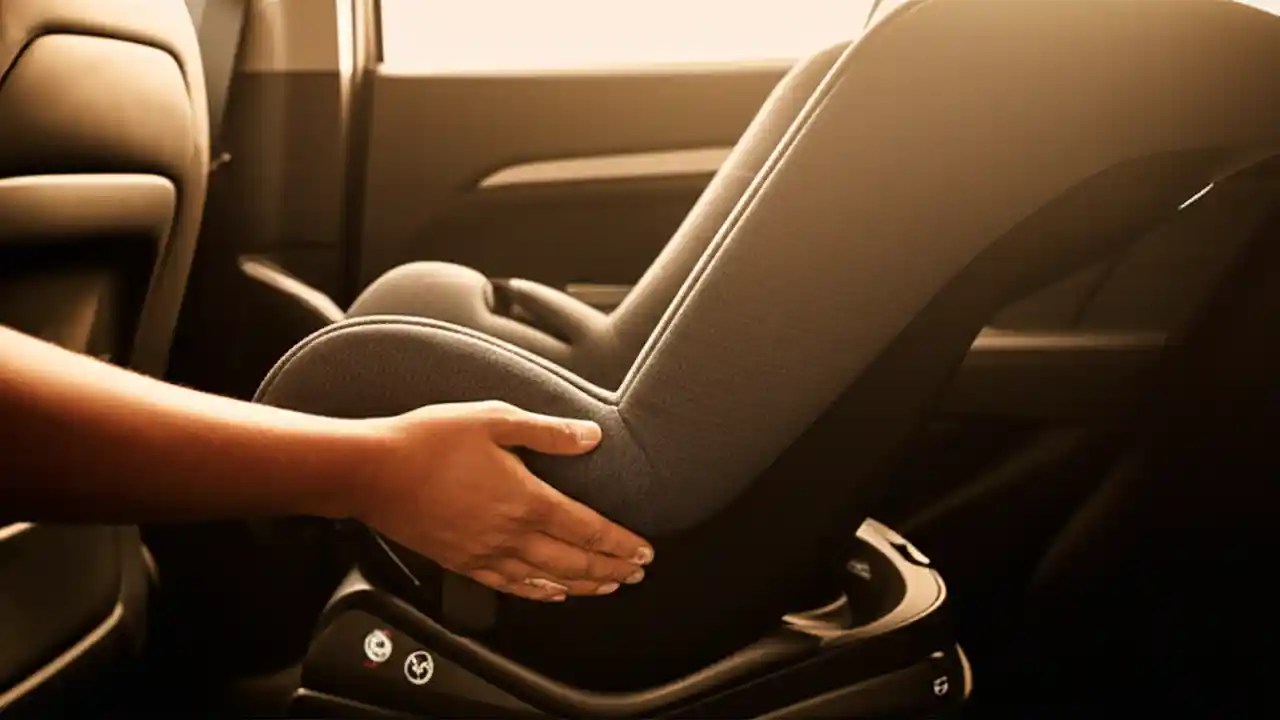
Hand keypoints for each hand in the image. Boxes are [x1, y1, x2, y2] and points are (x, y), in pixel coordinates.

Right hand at [356, 401, 653, 601]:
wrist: (372, 471)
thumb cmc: (429, 440)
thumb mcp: (494, 418)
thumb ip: (547, 431)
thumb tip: (591, 436)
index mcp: (525, 500)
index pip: (588, 529)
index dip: (620, 543)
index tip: (644, 551)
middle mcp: (510, 534)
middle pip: (575, 561)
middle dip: (611, 569)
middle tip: (637, 572)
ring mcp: (485, 553)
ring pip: (548, 578)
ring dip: (584, 585)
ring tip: (609, 586)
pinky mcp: (461, 561)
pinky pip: (510, 585)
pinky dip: (539, 592)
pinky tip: (552, 592)